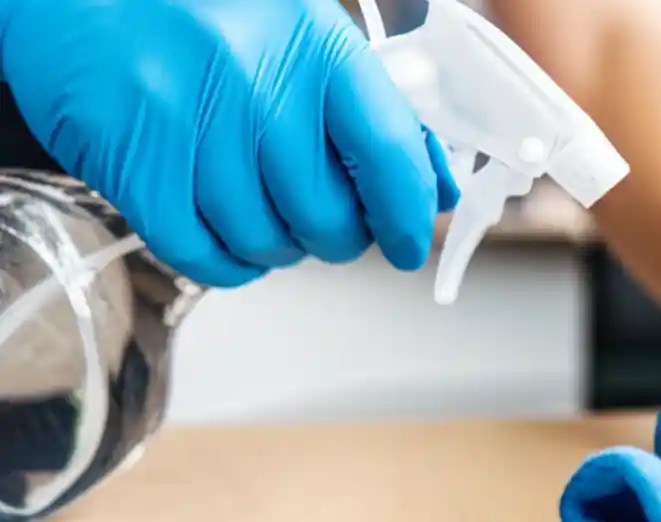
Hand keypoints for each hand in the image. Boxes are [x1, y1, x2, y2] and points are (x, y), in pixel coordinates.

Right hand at [0, 0, 458, 285]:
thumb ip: (370, 107)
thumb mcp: (297, 31)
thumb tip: (430, 188)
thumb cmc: (197, 11)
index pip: (390, 154)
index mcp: (314, 43)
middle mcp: (258, 82)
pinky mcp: (135, 163)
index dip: (407, 215)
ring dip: (275, 247)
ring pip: (264, 242)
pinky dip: (224, 261)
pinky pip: (200, 253)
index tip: (408, 243)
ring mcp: (191, 123)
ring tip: (263, 212)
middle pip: (327, 217)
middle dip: (335, 237)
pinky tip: (226, 238)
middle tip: (322, 221)